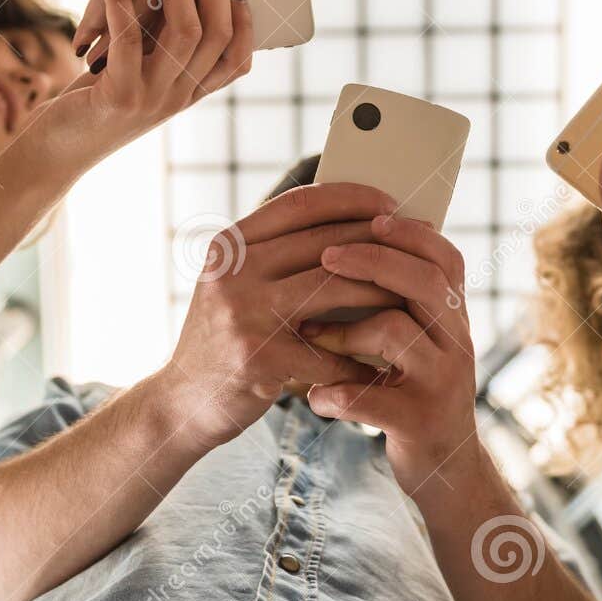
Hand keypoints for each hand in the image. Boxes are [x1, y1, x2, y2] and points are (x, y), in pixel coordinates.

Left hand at [46, 0, 250, 163]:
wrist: (53, 153)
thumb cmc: (93, 104)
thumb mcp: (139, 74)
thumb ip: (163, 47)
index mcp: (191, 93)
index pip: (240, 54)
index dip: (241, 9)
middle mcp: (180, 98)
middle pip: (218, 33)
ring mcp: (152, 100)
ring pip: (185, 32)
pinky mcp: (118, 97)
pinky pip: (130, 38)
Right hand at [164, 182, 405, 451]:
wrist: (183, 403)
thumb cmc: (225, 338)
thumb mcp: (237, 284)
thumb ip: (279, 253)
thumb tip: (351, 220)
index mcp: (230, 246)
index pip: (299, 204)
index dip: (350, 198)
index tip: (388, 201)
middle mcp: (233, 273)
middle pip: (325, 244)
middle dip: (379, 242)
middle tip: (418, 245)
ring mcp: (243, 315)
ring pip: (335, 288)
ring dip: (381, 291)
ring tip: (412, 295)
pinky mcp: (258, 359)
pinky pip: (329, 351)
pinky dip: (361, 356)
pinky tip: (384, 358)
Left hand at [298, 216, 477, 495]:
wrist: (445, 471)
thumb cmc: (414, 394)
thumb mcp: (418, 343)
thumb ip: (398, 303)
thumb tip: (346, 243)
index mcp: (454, 319)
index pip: (444, 259)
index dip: (410, 235)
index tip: (371, 219)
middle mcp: (457, 344)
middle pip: (424, 283)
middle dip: (371, 262)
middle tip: (326, 257)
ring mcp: (443, 384)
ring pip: (396, 332)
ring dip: (346, 331)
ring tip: (312, 336)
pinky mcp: (421, 423)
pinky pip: (373, 397)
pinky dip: (337, 394)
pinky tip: (316, 398)